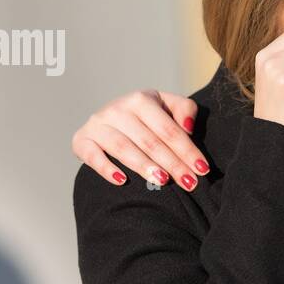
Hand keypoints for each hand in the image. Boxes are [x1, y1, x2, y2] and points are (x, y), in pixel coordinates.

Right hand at [71, 89, 208, 189]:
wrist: (111, 117)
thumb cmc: (147, 116)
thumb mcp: (167, 105)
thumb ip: (184, 109)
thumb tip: (189, 127)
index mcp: (141, 99)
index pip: (169, 129)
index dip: (187, 150)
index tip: (202, 169)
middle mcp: (117, 109)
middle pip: (150, 141)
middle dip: (172, 164)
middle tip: (189, 183)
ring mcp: (98, 124)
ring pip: (124, 148)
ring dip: (144, 166)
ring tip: (163, 181)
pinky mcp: (81, 139)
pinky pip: (92, 155)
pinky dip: (105, 168)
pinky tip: (121, 180)